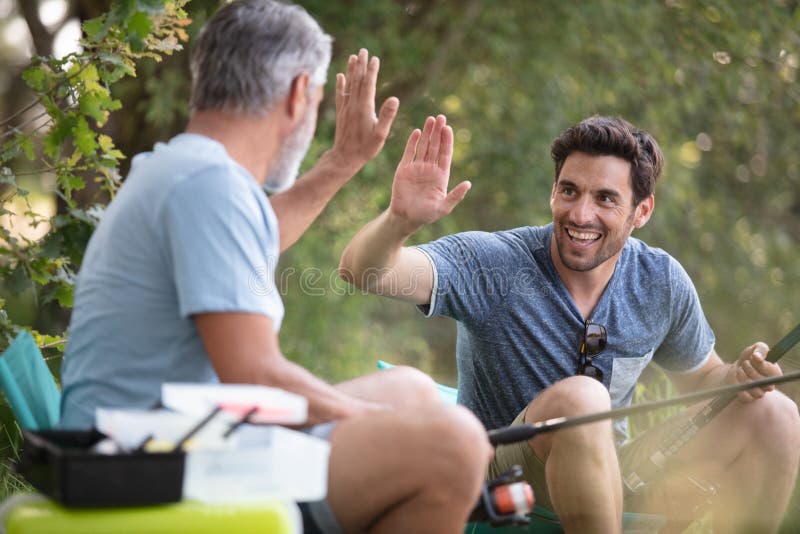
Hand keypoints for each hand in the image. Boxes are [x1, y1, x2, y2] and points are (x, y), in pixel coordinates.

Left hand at [329, 48, 398, 172]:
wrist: (344, 158)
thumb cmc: (365, 149)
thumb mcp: (380, 134)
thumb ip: (387, 116)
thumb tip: (395, 98)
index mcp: (364, 108)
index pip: (368, 85)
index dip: (372, 71)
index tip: (375, 58)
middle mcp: (353, 105)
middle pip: (358, 80)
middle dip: (361, 65)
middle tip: (363, 50)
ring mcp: (346, 108)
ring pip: (349, 85)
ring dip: (351, 70)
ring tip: (353, 57)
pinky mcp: (341, 113)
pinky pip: (340, 94)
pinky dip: (340, 84)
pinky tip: (340, 75)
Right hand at [389, 114, 470, 232]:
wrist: (405, 218)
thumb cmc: (426, 215)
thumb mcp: (443, 207)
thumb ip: (456, 196)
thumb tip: (468, 183)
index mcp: (441, 175)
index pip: (445, 153)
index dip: (447, 141)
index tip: (448, 128)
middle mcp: (430, 168)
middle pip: (435, 146)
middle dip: (438, 132)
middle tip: (440, 117)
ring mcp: (417, 167)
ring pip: (423, 146)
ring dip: (427, 133)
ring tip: (430, 119)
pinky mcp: (404, 169)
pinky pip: (409, 153)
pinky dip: (412, 142)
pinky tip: (417, 132)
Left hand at [728, 341, 781, 401]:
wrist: (736, 368)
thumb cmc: (749, 358)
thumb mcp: (755, 349)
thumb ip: (760, 348)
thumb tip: (757, 356)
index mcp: (775, 373)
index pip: (773, 372)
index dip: (761, 364)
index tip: (753, 357)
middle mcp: (769, 385)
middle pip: (763, 382)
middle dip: (750, 370)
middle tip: (744, 363)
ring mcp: (759, 393)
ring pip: (755, 391)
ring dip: (744, 378)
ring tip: (739, 370)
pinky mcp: (748, 398)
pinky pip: (745, 396)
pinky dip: (738, 386)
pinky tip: (736, 378)